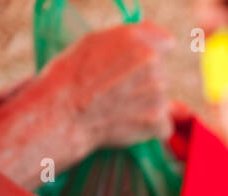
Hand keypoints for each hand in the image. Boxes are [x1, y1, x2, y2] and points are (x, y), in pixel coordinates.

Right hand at [44, 23, 173, 157]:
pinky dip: (148, 126)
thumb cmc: (72, 75)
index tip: (136, 63)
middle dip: (144, 80)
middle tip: (114, 87)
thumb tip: (165, 42)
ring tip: (115, 104)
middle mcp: (153, 64)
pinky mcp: (159, 122)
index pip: (165, 42)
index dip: (150, 53)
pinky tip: (124, 121)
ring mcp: (159, 94)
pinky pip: (162, 123)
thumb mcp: (96, 41)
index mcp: (139, 40)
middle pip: (161, 72)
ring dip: (144, 103)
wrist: (62, 112)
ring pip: (160, 98)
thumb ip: (133, 38)